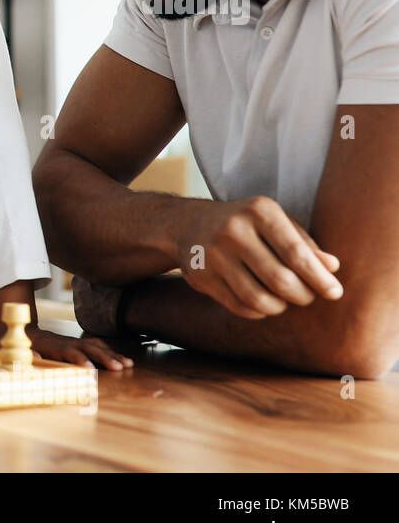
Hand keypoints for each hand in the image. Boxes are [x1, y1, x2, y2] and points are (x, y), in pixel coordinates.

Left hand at [27, 327, 133, 370]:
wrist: (31, 333)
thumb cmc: (28, 346)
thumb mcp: (25, 350)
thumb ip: (29, 354)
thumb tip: (31, 356)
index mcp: (55, 347)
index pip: (69, 352)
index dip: (79, 359)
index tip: (90, 368)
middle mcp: (69, 343)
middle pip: (89, 348)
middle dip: (105, 357)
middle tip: (119, 368)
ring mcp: (77, 342)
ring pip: (97, 346)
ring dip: (113, 355)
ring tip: (128, 364)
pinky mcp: (81, 343)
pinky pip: (98, 345)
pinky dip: (112, 352)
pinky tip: (123, 359)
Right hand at [173, 196, 341, 319]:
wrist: (188, 223)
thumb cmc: (245, 223)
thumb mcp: (276, 222)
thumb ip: (304, 244)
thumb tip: (332, 268)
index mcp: (259, 211)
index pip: (296, 253)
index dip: (319, 278)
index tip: (334, 292)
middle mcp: (233, 230)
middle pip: (280, 280)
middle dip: (302, 295)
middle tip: (307, 297)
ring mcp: (212, 254)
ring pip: (258, 298)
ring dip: (279, 307)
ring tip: (284, 301)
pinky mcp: (199, 276)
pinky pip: (238, 306)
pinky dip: (258, 311)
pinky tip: (263, 303)